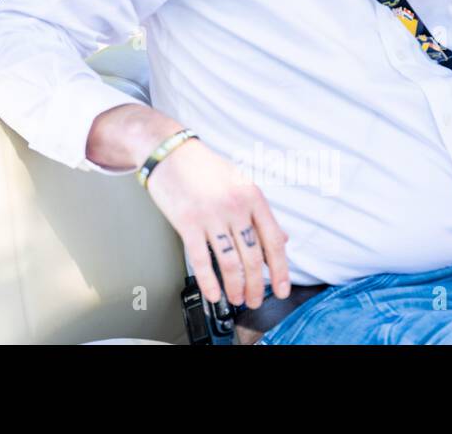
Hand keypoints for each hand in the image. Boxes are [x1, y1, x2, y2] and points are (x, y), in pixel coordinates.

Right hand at [144, 136, 291, 310]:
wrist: (168, 151)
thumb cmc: (204, 167)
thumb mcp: (240, 183)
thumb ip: (260, 213)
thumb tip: (282, 239)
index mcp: (252, 196)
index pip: (274, 241)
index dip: (280, 270)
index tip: (281, 290)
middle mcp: (235, 206)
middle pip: (253, 257)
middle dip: (256, 285)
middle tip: (255, 300)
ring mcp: (211, 215)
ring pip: (230, 262)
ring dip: (235, 287)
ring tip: (236, 298)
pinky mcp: (187, 222)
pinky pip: (200, 259)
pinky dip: (209, 282)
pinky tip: (214, 293)